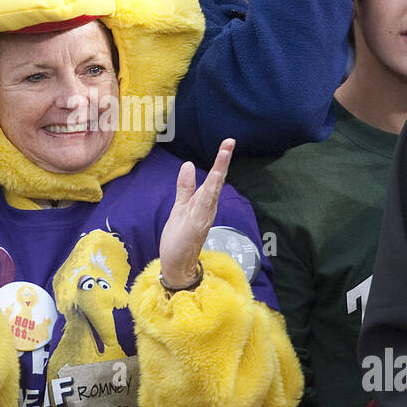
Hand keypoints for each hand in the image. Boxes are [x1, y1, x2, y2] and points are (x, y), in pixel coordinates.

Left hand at [159, 138, 233, 287]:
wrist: (177, 263)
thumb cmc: (180, 236)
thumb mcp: (181, 206)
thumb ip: (186, 187)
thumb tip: (188, 164)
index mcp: (203, 202)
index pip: (213, 178)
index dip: (220, 161)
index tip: (227, 143)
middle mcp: (207, 208)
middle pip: (216, 181)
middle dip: (222, 162)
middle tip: (229, 142)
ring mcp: (203, 217)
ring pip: (212, 191)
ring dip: (218, 173)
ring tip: (224, 154)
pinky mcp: (196, 226)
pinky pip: (203, 207)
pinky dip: (209, 193)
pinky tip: (212, 181)